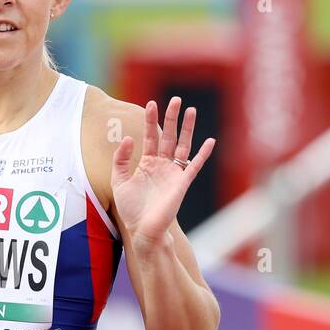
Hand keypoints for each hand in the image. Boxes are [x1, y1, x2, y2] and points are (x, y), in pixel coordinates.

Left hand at [111, 98, 215, 249]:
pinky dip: (203, 154)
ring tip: (192, 110)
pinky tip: (210, 141)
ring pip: (183, 145)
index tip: (151, 104)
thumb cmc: (131, 208)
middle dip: (172, 118)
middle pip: (169, 136)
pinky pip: (194, 165)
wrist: (142, 229)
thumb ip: (121, 160)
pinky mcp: (182, 183)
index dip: (150, 121)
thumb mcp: (119, 181)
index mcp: (147, 163)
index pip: (150, 137)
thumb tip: (128, 139)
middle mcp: (162, 165)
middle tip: (176, 99)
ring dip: (187, 128)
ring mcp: (173, 173)